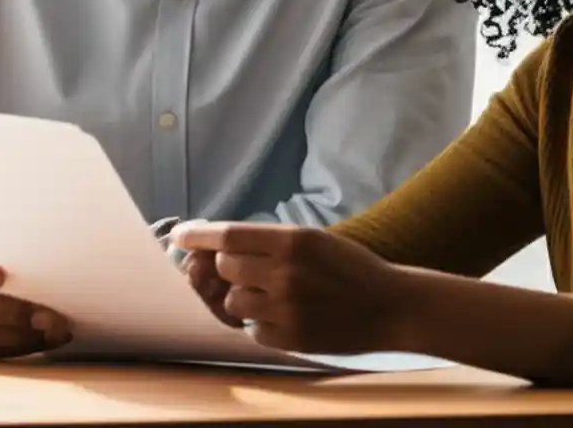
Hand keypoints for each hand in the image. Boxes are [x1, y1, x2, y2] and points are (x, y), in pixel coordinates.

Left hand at [171, 222, 408, 353]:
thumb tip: (220, 245)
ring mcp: (287, 308)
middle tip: (250, 270)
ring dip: (244, 298)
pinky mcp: (291, 338)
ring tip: (274, 297)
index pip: (229, 235)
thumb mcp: (316, 241)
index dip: (198, 235)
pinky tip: (287, 317)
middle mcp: (286, 272)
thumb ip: (272, 242)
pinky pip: (253, 330)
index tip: (180, 236)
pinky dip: (262, 324)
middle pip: (226, 267)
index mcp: (294, 241)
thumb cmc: (352, 270)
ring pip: (235, 301)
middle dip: (229, 268)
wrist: (392, 306)